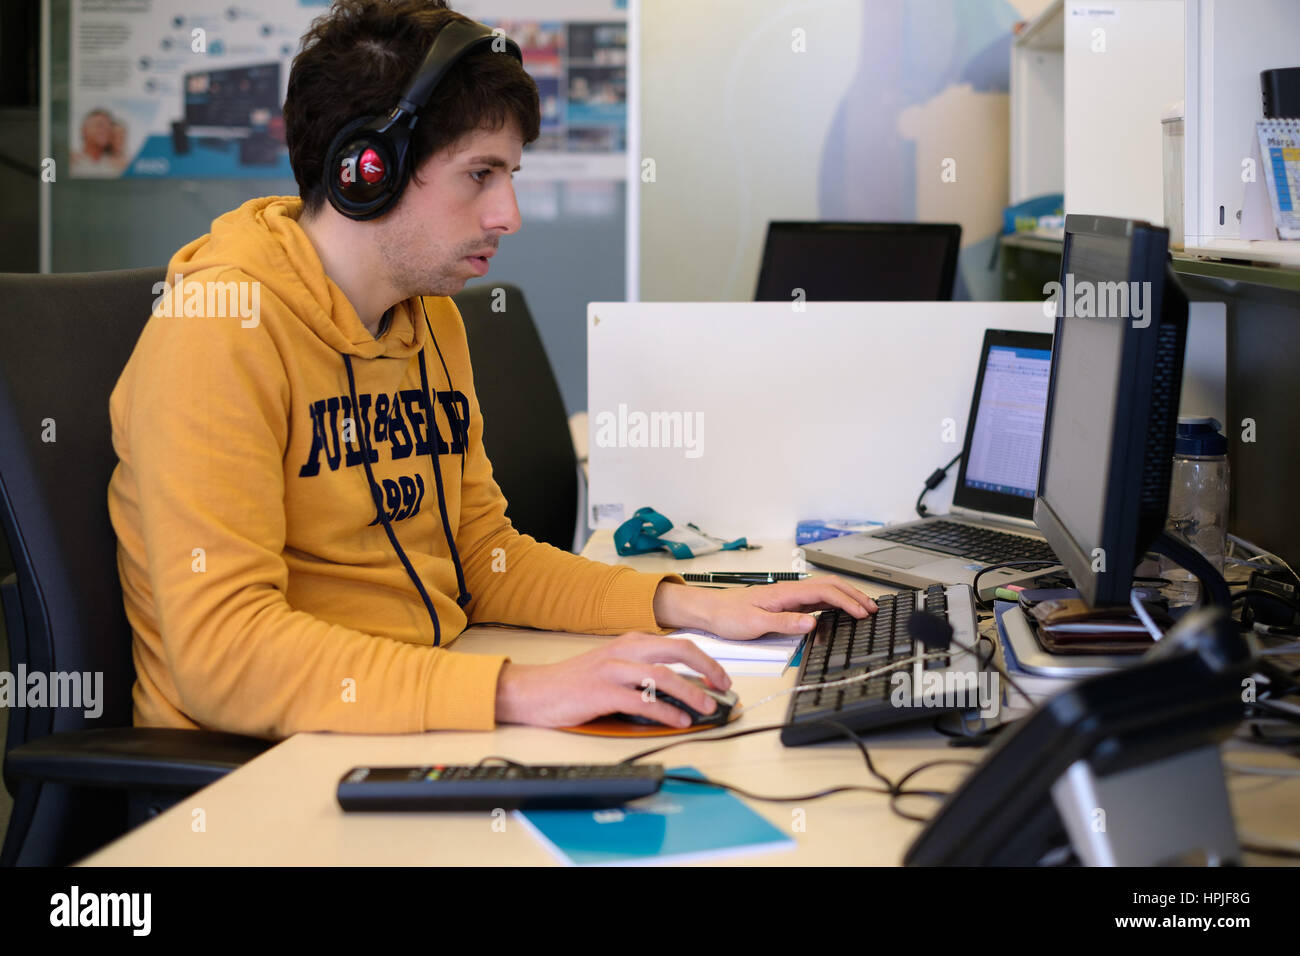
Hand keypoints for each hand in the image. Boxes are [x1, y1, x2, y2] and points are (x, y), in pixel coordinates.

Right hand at [494, 632, 731, 727]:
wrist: (535, 690)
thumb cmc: (575, 682)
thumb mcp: (613, 666)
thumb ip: (643, 672)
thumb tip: (682, 689)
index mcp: (630, 642)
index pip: (678, 644)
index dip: (705, 659)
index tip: (722, 677)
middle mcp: (624, 650)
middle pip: (678, 651)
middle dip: (708, 668)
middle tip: (724, 687)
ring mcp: (613, 670)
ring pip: (663, 675)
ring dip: (691, 692)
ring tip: (707, 707)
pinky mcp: (602, 692)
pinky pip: (642, 701)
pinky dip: (666, 711)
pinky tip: (678, 720)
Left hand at [654, 575, 876, 639]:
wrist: (710, 611)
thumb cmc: (728, 616)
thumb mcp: (755, 623)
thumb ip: (785, 623)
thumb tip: (812, 623)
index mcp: (785, 593)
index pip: (825, 592)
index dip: (847, 602)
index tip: (863, 614)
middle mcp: (789, 591)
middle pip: (830, 586)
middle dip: (854, 595)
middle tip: (872, 608)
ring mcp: (788, 596)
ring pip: (824, 591)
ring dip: (846, 597)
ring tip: (863, 608)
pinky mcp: (785, 603)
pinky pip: (815, 599)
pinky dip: (833, 602)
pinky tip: (839, 611)